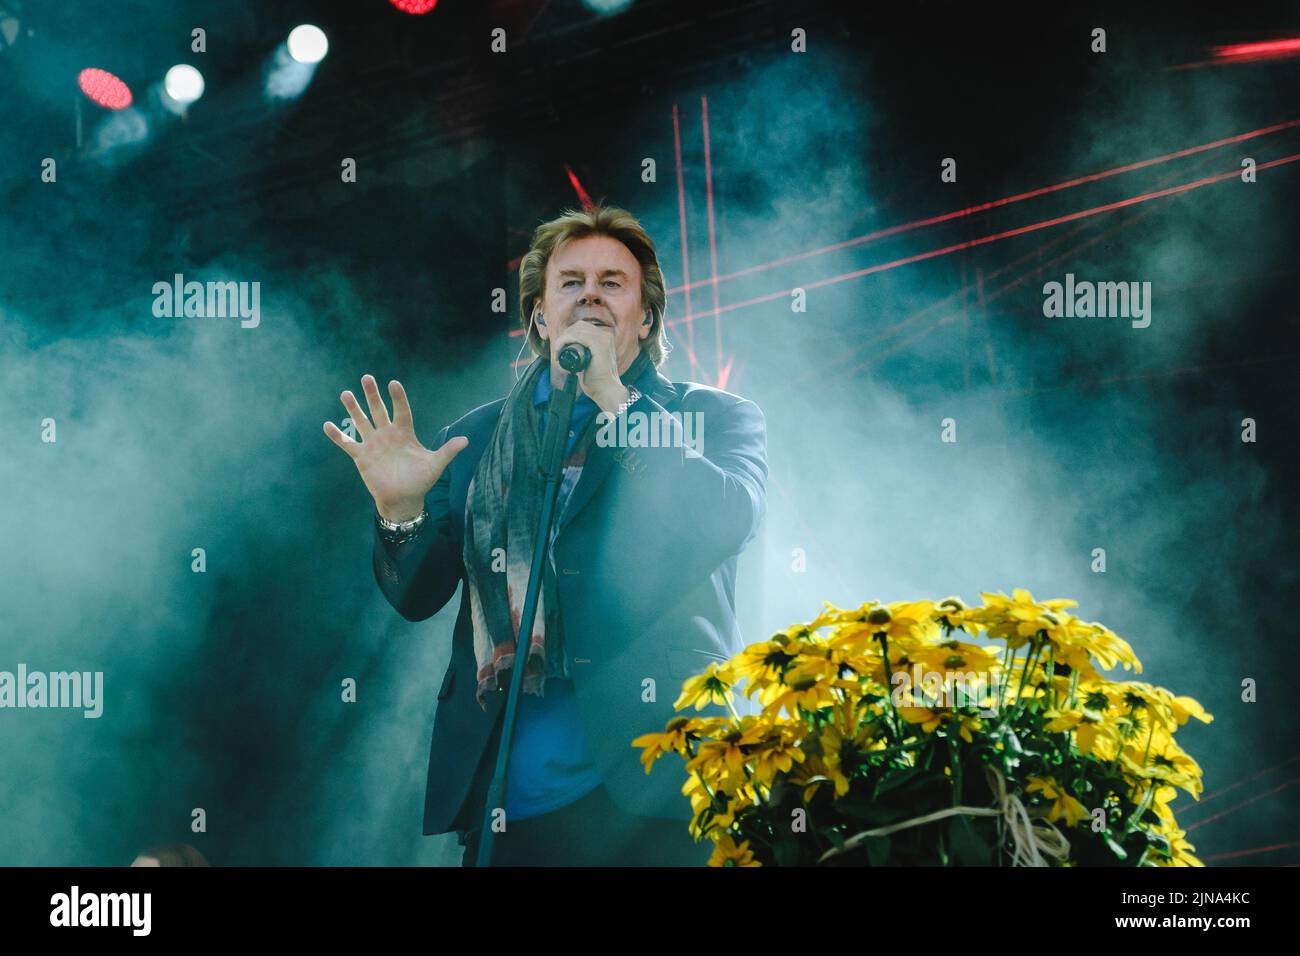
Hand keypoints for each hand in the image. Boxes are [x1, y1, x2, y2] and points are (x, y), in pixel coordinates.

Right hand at [323, 374, 467, 520]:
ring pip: (361, 422)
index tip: (394, 383)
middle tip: (366, 377)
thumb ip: (448, 451)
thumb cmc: (421, 480)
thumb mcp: (435, 465)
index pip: (401, 411)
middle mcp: (387, 435)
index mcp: (405, 433)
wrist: (404, 499)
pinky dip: (337, 436)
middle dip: (372, 395)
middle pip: (378, 410)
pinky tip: (327, 425)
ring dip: (353, 409)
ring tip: (345, 394)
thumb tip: (466, 440)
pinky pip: (347, 444)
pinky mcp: (361, 456)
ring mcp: (373, 444)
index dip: (398, 398)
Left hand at [548, 320, 627, 413]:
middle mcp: (605, 335)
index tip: (560, 348)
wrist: (606, 391)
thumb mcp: (588, 362)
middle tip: (558, 350)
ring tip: (558, 352)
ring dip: (563, 339)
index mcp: (604, 338)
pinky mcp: (599, 345)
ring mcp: (604, 339)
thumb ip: (582, 355)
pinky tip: (560, 349)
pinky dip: (565, 340)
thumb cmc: (596, 380)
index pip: (582, 328)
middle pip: (579, 326)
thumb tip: (569, 351)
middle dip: (565, 335)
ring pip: (577, 329)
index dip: (568, 334)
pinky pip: (577, 336)